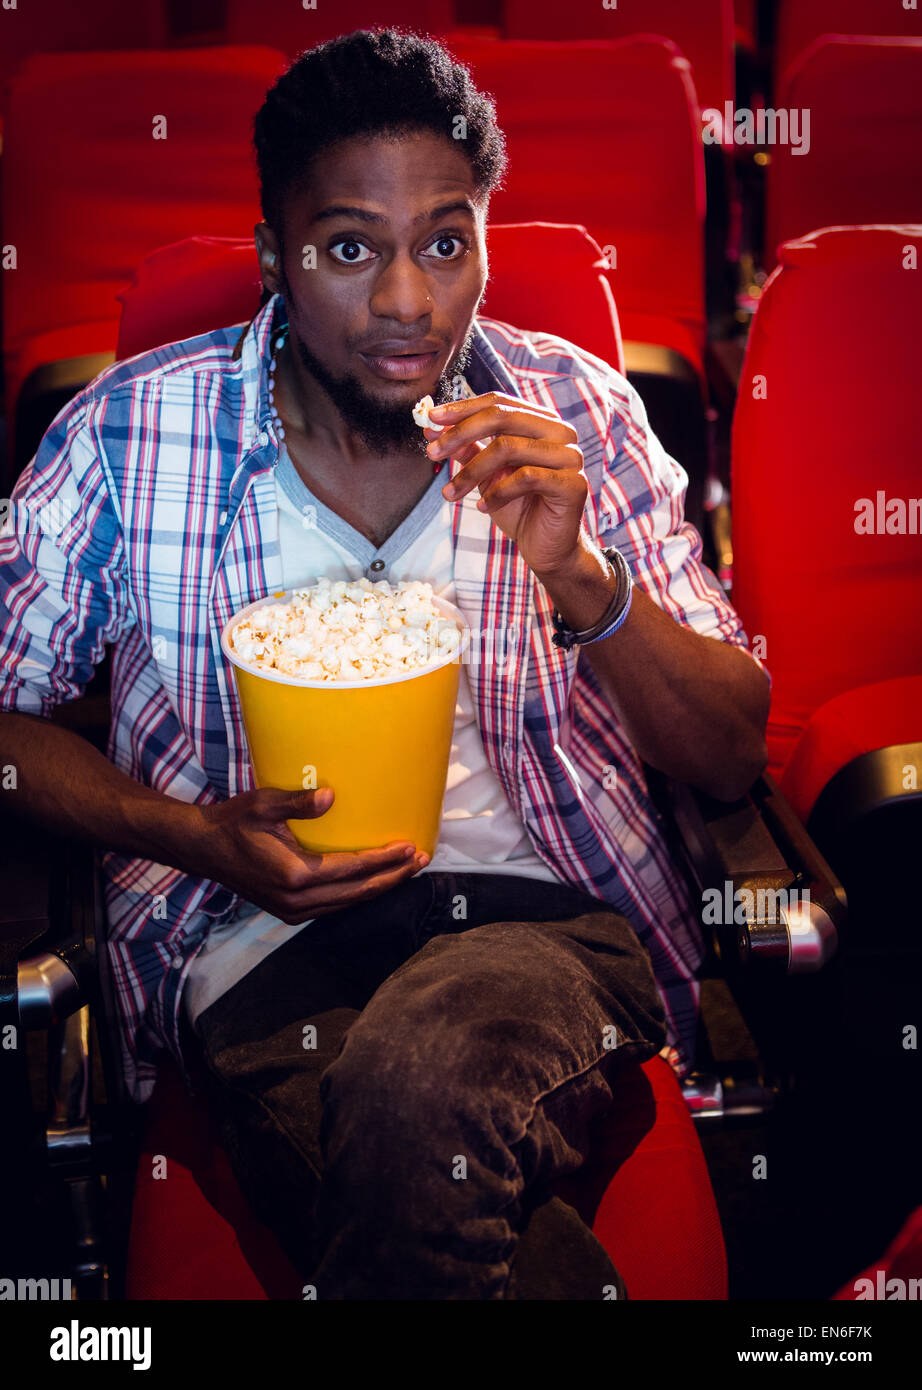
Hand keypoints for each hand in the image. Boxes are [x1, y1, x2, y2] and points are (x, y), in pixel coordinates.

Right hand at [186, 786, 427, 924]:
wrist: (204, 850)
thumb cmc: (234, 822)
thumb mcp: (265, 804)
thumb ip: (298, 802)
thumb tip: (331, 797)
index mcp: (295, 875)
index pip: (353, 869)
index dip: (384, 860)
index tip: (411, 848)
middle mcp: (297, 900)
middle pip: (358, 892)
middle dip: (393, 877)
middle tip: (422, 861)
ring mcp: (293, 910)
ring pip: (348, 903)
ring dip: (379, 887)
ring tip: (406, 871)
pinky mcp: (289, 912)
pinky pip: (334, 906)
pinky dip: (358, 894)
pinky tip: (373, 881)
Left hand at [425, 391, 587, 576]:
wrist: (546, 548)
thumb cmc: (519, 508)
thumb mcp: (486, 475)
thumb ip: (467, 449)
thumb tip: (433, 427)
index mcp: (541, 422)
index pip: (498, 402)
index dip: (462, 409)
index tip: (431, 419)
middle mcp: (560, 432)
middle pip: (502, 418)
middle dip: (460, 434)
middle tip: (432, 452)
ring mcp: (570, 456)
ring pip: (508, 447)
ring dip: (471, 472)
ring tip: (450, 493)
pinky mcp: (573, 483)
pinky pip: (525, 477)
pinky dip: (497, 493)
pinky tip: (482, 507)